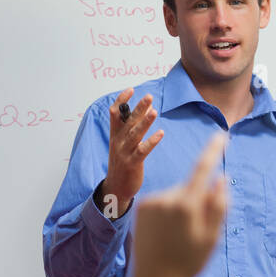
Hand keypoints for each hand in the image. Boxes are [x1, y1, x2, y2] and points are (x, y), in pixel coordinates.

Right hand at [99, 89, 163, 217]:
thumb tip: (140, 111)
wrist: (116, 187)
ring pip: (134, 134)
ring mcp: (124, 152)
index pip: (115, 113)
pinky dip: (151, 141)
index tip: (131, 89)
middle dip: (138, 108)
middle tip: (149, 96)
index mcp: (114, 135)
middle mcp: (118, 142)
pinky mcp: (132, 163)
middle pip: (127, 121)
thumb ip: (128, 129)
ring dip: (144, 122)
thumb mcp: (121, 144)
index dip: (121, 100)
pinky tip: (161, 133)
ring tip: (154, 111)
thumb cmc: (122, 163)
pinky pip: (142, 150)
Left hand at [128, 133, 229, 276]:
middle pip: (190, 187)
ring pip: (176, 195)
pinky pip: (162, 201)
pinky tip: (163, 232)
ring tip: (176, 236)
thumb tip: (221, 178)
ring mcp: (152, 202)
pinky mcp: (142, 206)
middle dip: (197, 200)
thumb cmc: (188, 263)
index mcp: (188, 205)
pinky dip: (166, 212)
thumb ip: (219, 206)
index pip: (203, 169)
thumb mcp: (212, 238)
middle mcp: (168, 198)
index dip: (213, 151)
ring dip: (181, 208)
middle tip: (195, 232)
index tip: (221, 134)